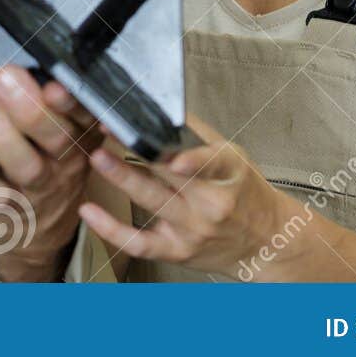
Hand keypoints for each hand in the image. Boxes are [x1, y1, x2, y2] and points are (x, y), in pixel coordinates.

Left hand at [0, 66, 102, 280]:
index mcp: (81, 135)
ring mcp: (39, 193)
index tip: (53, 86)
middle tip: (6, 78)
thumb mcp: (61, 130)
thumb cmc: (46, 162)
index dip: (71, 102)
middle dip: (32, 109)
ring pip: (27, 168)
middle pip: (58, 140)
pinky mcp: (11, 215)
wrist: (43, 230)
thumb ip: (46, 100)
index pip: (84, 115)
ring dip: (3, 136)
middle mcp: (66, 164)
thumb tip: (17, 66)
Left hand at [77, 116, 292, 278]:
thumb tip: (160, 105)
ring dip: (122, 178)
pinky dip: (111, 229)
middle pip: (172, 177)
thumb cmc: (244, 194)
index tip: (173, 156)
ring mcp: (193, 229)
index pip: (211, 162)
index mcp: (228, 174)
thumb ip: (196, 134)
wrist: (266, 243)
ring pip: (153, 203)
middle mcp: (211, 204)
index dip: (191, 159)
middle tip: (111, 131)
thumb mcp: (232, 156)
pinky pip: (140, 244)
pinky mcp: (177, 251)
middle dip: (139, 153)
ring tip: (98, 158)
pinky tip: (89, 211)